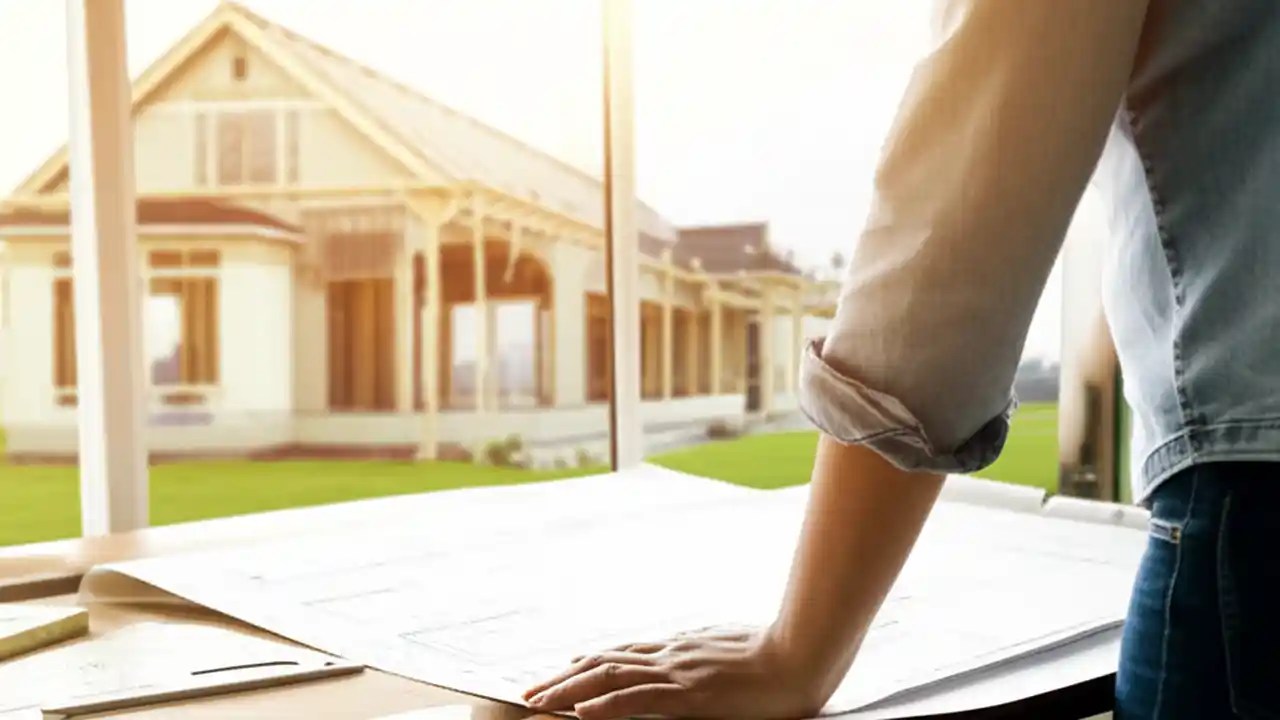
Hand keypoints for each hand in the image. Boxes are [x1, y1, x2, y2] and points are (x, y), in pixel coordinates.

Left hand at [521, 626, 825, 719]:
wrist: (802, 652)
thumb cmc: (779, 650)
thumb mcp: (733, 645)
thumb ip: (707, 651)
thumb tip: (695, 654)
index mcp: (683, 646)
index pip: (627, 652)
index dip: (593, 660)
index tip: (566, 666)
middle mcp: (672, 654)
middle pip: (606, 661)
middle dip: (565, 677)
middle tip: (530, 689)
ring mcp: (679, 673)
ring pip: (610, 677)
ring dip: (569, 690)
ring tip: (537, 700)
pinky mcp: (690, 694)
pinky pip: (638, 699)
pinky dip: (606, 704)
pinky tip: (581, 712)